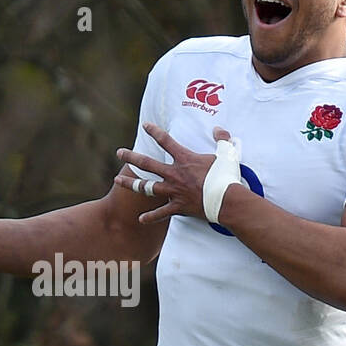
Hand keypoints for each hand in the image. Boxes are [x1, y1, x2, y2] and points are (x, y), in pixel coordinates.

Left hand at [113, 124, 232, 223]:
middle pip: (147, 163)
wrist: (227, 200)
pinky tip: (140, 219)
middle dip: (131, 156)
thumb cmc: (227, 176)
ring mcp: (174, 191)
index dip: (154, 132)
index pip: (166, 141)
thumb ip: (222, 139)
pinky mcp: (178, 207)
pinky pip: (160, 213)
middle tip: (119, 152)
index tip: (145, 126)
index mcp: (184, 159)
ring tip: (117, 180)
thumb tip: (219, 129)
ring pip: (146, 187)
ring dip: (131, 183)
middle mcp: (174, 174)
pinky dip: (150, 217)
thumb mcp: (227, 153)